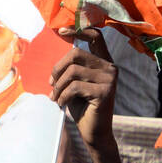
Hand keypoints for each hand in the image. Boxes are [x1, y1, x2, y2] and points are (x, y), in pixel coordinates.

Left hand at [51, 28, 117, 154]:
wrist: (93, 132)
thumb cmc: (81, 106)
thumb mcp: (74, 83)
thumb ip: (71, 67)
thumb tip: (57, 51)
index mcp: (104, 62)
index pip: (95, 36)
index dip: (78, 30)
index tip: (61, 31)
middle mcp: (110, 67)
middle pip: (75, 54)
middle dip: (57, 69)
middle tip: (51, 85)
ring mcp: (110, 79)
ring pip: (72, 71)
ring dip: (58, 86)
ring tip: (55, 97)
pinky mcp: (105, 92)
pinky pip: (74, 87)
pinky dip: (62, 96)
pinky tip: (61, 104)